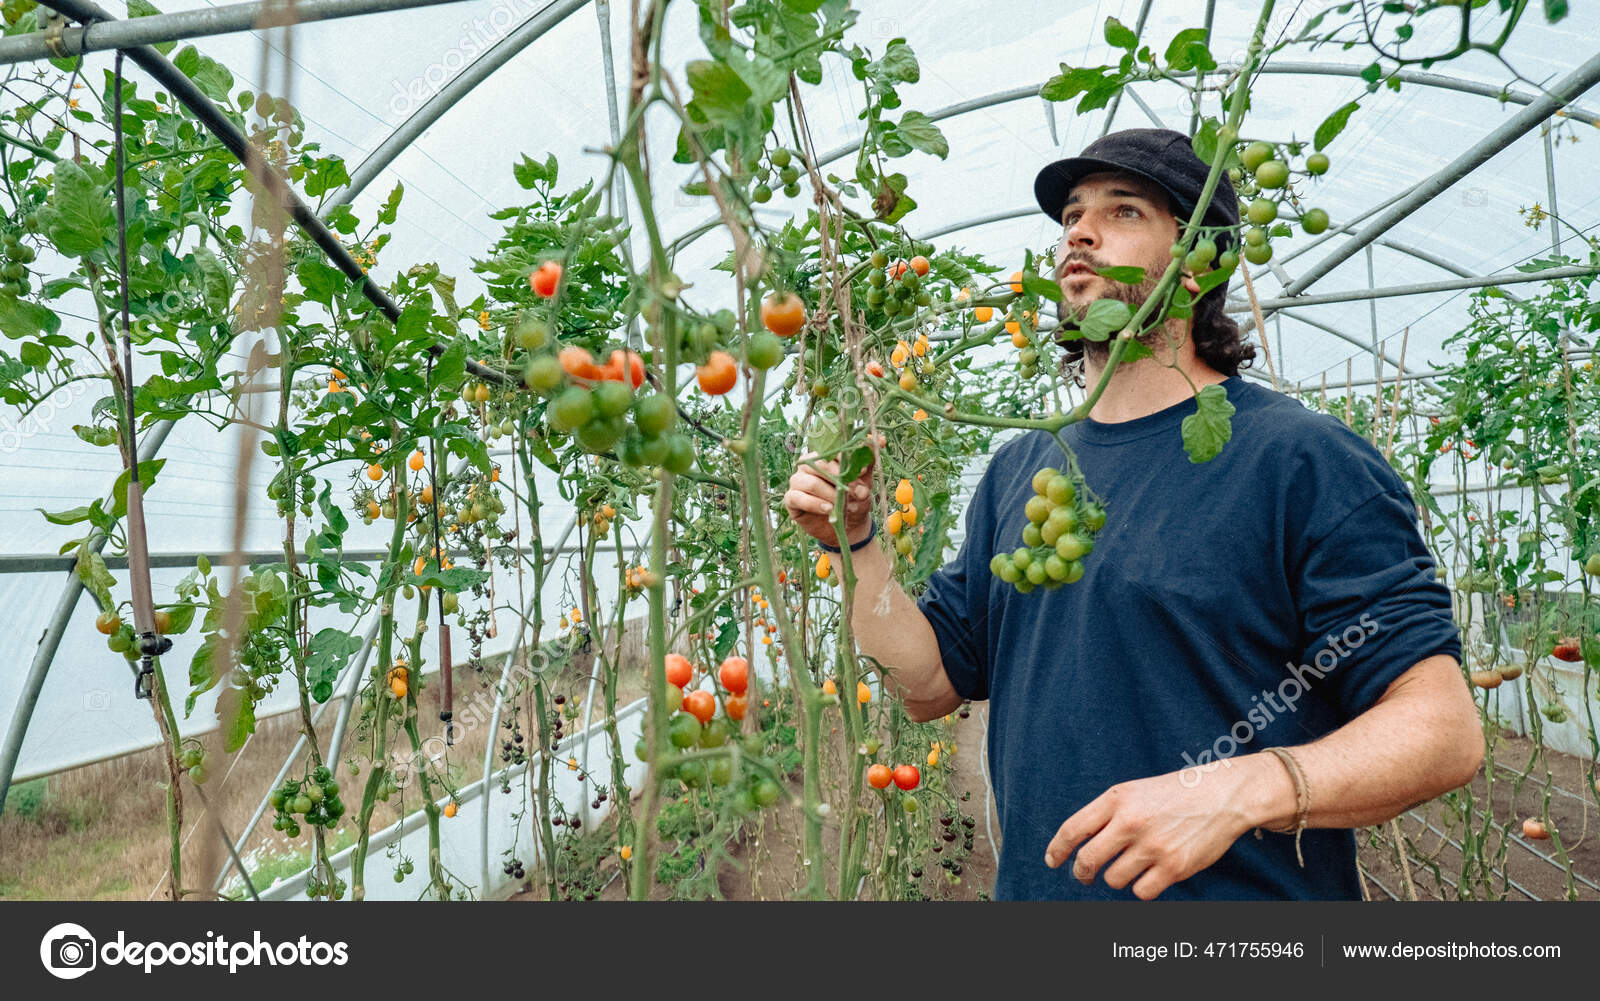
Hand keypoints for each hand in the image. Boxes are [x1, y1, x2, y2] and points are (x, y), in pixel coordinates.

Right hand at [782, 446, 877, 548]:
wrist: (849, 526)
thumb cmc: (855, 499)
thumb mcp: (865, 481)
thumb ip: (869, 460)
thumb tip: (879, 439)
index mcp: (824, 456)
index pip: (830, 449)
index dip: (845, 458)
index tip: (862, 471)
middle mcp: (808, 466)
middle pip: (817, 464)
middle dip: (838, 478)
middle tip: (855, 492)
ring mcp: (797, 481)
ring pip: (809, 482)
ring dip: (829, 494)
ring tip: (843, 505)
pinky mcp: (791, 500)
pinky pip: (796, 497)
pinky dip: (814, 504)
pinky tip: (828, 509)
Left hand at [1043, 753, 1292, 899]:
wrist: (1222, 795)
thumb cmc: (1173, 794)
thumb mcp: (1134, 792)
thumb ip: (1106, 815)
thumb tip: (1077, 846)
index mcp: (1117, 799)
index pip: (1073, 829)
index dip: (1058, 850)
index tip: (1052, 861)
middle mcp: (1131, 822)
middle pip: (1088, 861)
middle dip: (1082, 872)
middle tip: (1086, 875)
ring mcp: (1152, 846)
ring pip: (1114, 880)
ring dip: (1119, 877)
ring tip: (1135, 863)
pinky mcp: (1174, 867)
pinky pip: (1142, 892)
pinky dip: (1143, 888)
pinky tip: (1152, 874)